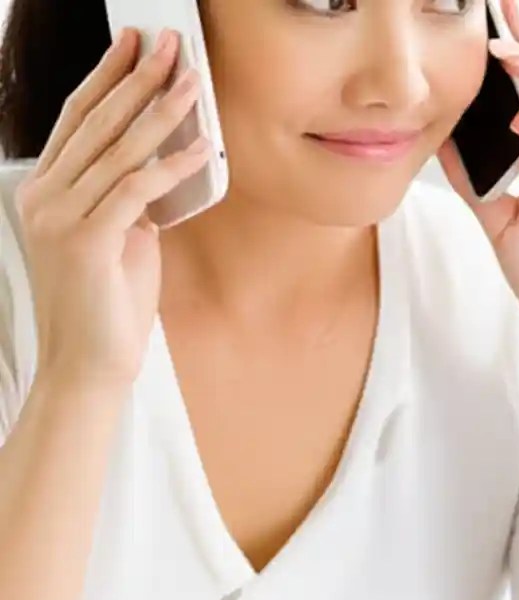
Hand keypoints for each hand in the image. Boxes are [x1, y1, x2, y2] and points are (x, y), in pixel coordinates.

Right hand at [14, 27, 211, 388]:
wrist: (90, 364)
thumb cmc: (109, 302)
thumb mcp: (118, 235)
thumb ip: (126, 197)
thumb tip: (158, 164)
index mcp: (44, 190)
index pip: (77, 119)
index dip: (106, 77)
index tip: (133, 44)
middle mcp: (43, 197)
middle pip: (94, 122)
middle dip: (135, 77)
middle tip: (169, 44)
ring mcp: (58, 218)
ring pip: (116, 149)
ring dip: (161, 110)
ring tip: (193, 79)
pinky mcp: (84, 242)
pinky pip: (135, 190)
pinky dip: (172, 165)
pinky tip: (202, 146)